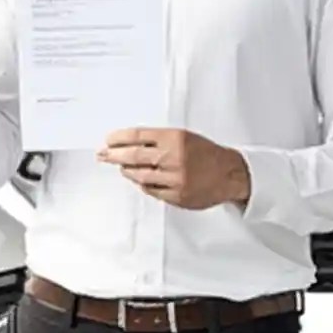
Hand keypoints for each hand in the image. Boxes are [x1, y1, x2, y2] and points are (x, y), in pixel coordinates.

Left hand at [96, 127, 250, 209]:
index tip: (108, 140)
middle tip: (102, 155)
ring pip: (140, 175)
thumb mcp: (183, 136)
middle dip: (113, 155)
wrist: (230, 173)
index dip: (118, 138)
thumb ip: (157, 140)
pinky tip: (140, 179)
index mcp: (174, 138)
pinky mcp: (177, 196)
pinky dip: (143, 184)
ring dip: (127, 171)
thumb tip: (126, 143)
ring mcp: (175, 179)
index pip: (137, 136)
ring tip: (122, 167)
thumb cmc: (205, 153)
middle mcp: (174, 157)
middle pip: (133, 156)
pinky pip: (151, 190)